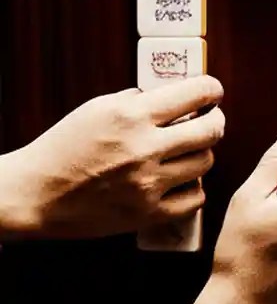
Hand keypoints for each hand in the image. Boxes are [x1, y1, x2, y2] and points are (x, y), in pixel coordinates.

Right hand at [0, 77, 223, 239]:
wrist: (34, 194)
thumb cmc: (63, 148)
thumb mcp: (97, 109)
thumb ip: (138, 100)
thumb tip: (176, 95)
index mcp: (130, 115)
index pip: (196, 92)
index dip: (212, 90)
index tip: (213, 93)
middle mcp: (143, 148)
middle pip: (212, 129)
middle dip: (215, 121)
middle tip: (210, 121)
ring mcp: (147, 183)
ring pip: (207, 162)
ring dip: (201, 154)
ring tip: (185, 153)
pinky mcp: (147, 213)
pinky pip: (196, 198)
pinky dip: (192, 188)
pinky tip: (179, 181)